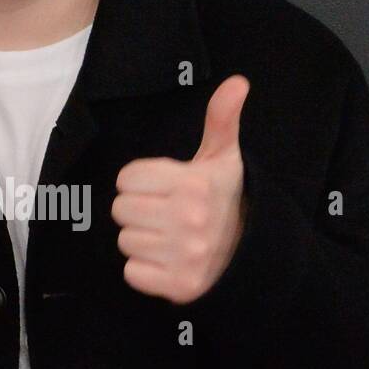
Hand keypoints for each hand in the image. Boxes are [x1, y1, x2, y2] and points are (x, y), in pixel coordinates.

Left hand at [111, 75, 249, 303]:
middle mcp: (190, 220)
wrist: (248, 256)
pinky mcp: (178, 286)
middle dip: (138, 210)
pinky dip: (144, 270)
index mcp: (195, 185)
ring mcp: (185, 256)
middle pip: (121, 209)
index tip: (164, 188)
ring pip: (125, 241)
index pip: (127, 178)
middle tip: (164, 213)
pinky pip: (132, 273)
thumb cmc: (223, 200)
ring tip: (167, 237)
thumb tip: (237, 81)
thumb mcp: (223, 159)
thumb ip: (221, 119)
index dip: (140, 181)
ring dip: (141, 240)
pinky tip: (166, 260)